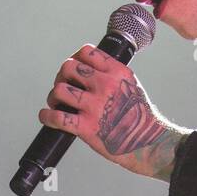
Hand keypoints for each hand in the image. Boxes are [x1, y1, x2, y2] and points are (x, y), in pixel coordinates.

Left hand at [38, 44, 187, 178]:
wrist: (149, 143)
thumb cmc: (141, 117)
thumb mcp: (132, 86)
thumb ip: (113, 75)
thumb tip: (91, 69)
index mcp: (117, 72)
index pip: (86, 52)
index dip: (75, 58)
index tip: (73, 69)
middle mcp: (105, 85)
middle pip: (68, 67)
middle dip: (61, 77)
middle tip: (63, 87)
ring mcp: (95, 106)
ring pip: (59, 90)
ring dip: (53, 96)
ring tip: (56, 103)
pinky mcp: (86, 127)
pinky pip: (57, 117)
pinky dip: (47, 116)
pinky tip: (47, 116)